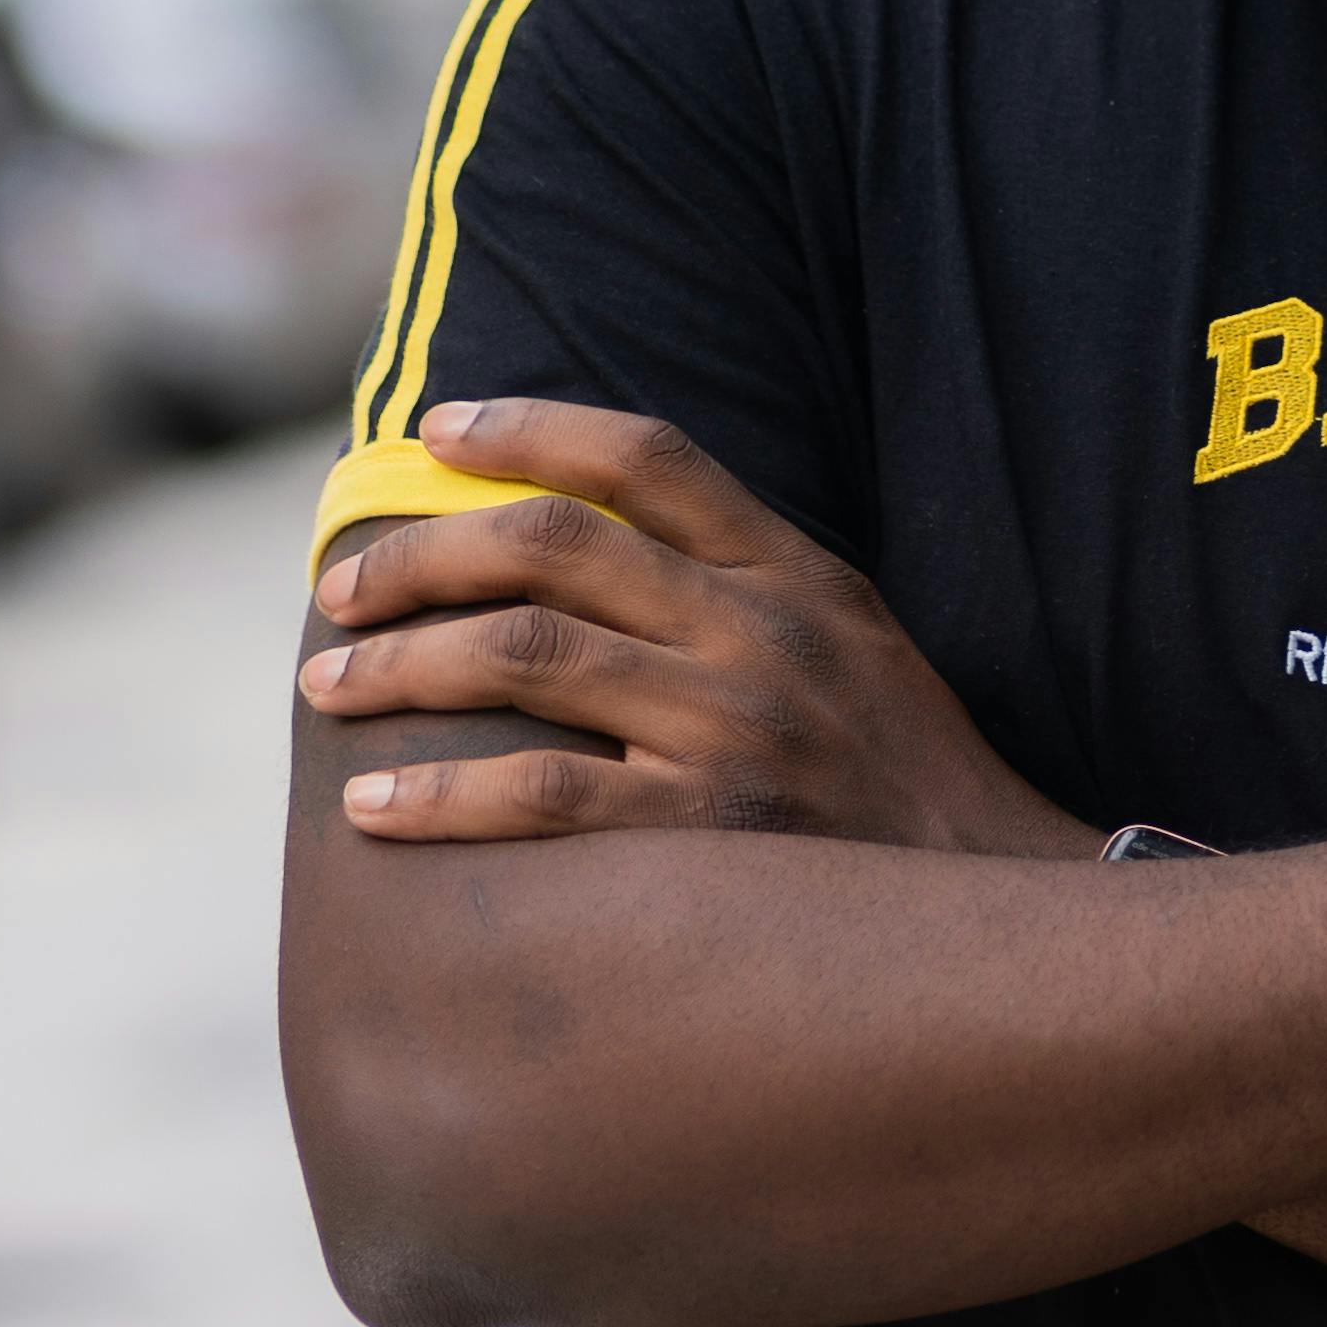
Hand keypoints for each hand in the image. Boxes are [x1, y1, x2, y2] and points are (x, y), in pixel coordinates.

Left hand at [305, 398, 1098, 863]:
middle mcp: (759, 631)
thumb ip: (741, 575)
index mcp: (792, 569)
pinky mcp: (710, 836)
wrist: (997, 901)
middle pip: (552, 545)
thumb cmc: (901, 768)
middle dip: (421, 554)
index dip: (528, 426)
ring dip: (403, 664)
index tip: (436, 432)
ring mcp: (734, 730)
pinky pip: (543, 799)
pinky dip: (442, 795)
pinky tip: (374, 803)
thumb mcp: (850, 633)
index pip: (646, 454)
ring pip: (527, 656)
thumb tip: (589, 534)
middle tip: (338, 592)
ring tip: (328, 686)